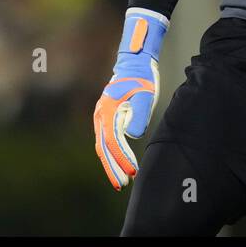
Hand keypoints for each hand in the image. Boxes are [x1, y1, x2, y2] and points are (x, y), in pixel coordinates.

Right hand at [94, 8, 167, 189]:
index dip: (121, 159)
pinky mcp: (107, 116)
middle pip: (103, 147)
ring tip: (122, 180)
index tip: (132, 172)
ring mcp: (102, 115)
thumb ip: (139, 115)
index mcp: (108, 110)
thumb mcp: (145, 95)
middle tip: (122, 185)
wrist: (134, 61)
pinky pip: (106, 139)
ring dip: (111, 163)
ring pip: (103, 145)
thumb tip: (133, 135)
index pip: (112, 141)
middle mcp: (101, 114)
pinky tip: (119, 162)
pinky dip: (112, 153)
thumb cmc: (141, 77)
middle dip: (113, 167)